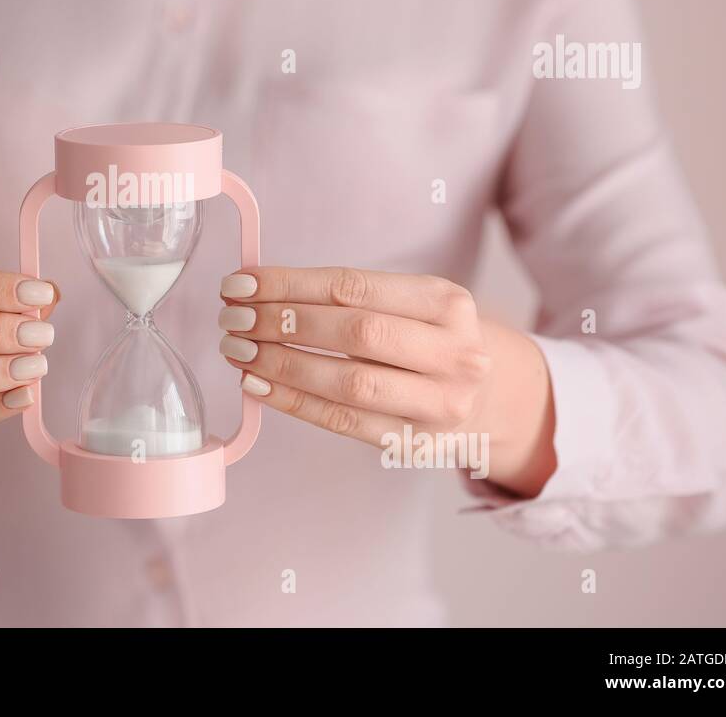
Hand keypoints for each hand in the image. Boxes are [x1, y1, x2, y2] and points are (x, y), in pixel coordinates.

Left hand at [217, 266, 554, 496]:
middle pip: (353, 332)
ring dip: (280, 364)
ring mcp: (438, 403)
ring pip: (347, 381)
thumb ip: (349, 296)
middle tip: (232, 317)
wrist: (493, 396)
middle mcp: (452, 352)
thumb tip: (258, 290)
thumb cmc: (431, 339)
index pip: (354, 286)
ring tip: (237, 350)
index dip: (290, 284)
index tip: (242, 282)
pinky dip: (292, 402)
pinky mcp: (414, 442)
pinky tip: (256, 386)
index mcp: (446, 302)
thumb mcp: (413, 303)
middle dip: (281, 322)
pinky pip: (341, 421)